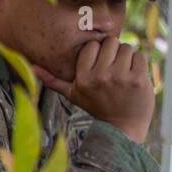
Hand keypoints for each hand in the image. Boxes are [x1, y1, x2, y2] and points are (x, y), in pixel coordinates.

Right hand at [33, 37, 154, 143]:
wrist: (123, 129)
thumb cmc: (98, 108)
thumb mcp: (74, 95)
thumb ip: (54, 81)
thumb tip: (31, 67)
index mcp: (84, 78)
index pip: (92, 45)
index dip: (99, 53)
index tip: (102, 65)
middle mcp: (101, 77)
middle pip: (111, 42)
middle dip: (114, 52)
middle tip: (115, 69)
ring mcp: (121, 78)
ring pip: (126, 47)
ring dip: (128, 58)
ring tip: (125, 73)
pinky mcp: (138, 80)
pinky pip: (140, 56)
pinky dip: (140, 64)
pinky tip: (135, 77)